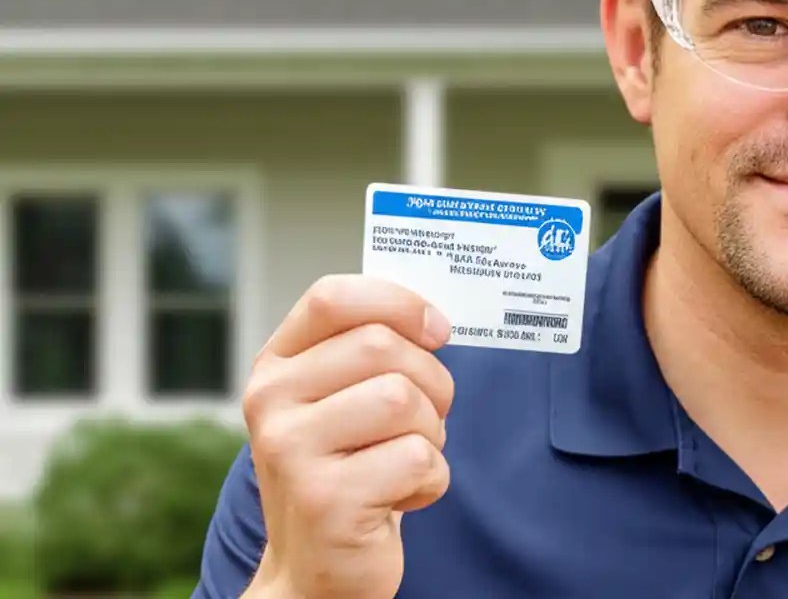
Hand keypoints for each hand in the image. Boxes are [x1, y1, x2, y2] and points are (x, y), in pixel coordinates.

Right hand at [239, 274, 453, 598]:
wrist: (316, 569)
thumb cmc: (348, 470)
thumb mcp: (343, 402)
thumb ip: (370, 352)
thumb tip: (432, 318)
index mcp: (276, 366)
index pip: (333, 298)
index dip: (398, 302)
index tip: (436, 329)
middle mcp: (271, 401)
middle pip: (383, 347)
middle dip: (431, 382)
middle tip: (426, 419)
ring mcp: (291, 451)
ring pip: (403, 400)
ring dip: (431, 433)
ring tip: (406, 460)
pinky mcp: (326, 499)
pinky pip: (418, 458)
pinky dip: (431, 480)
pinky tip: (401, 497)